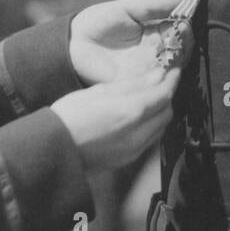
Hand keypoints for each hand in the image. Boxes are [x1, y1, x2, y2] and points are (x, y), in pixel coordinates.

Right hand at [50, 67, 179, 170]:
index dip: (172, 81)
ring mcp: (134, 149)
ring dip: (159, 113)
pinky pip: (149, 140)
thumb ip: (133, 84)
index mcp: (132, 111)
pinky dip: (150, 127)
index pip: (164, 94)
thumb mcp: (100, 91)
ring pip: (160, 128)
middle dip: (166, 97)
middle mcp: (139, 133)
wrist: (54, 149)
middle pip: (166, 113)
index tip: (175, 71)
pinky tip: (138, 119)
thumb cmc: (71, 115)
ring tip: (149, 100)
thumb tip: (158, 75)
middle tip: (159, 84)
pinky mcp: (128, 159)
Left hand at [69, 0, 182, 84]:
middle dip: (185, 38)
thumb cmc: (98, 21)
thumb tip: (182, 0)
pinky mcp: (139, 82)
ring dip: (180, 51)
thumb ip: (155, 7)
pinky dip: (168, 68)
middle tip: (184, 27)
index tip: (187, 14)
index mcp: (151, 32)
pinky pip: (159, 78)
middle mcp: (153, 51)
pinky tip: (170, 55)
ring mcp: (147, 67)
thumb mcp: (128, 9)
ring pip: (174, 63)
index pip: (176, 29)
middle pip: (180, 47)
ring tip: (178, 38)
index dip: (184, 22)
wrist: (73, 43)